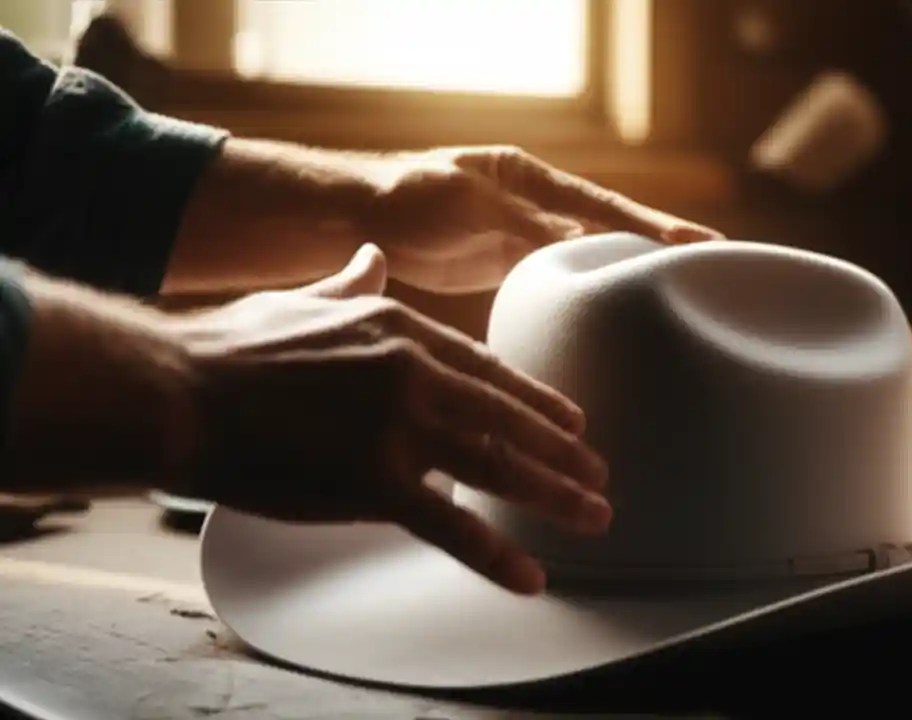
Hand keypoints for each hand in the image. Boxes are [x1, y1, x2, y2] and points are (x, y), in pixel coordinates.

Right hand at [8, 245, 609, 593]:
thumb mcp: (304, 299)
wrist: (178, 387)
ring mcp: (399, 426)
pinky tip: (531, 576)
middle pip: (507, 419)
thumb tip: (374, 255)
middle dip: (562, 452)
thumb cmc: (230, 346)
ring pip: (498, 466)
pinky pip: (451, 525)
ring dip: (554, 494)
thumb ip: (352, 283)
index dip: (537, 400)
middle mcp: (415, 373)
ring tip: (595, 515)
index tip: (572, 421)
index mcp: (403, 329)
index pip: (489, 369)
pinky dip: (496, 555)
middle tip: (600, 474)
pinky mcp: (373, 480)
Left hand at [366, 145, 722, 292]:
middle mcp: (535, 204)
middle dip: (658, 247)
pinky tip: (621, 315)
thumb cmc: (405, 196)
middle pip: (609, 228)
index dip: (653, 225)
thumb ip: (525, 225)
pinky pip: (560, 281)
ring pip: (590, 258)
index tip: (701, 243)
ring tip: (684, 294)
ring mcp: (523, 236)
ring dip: (631, 275)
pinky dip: (592, 296)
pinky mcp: (507, 267)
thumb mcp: (470, 204)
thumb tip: (586, 244)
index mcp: (528, 178)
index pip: (603, 205)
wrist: (355, 217)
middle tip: (716, 269)